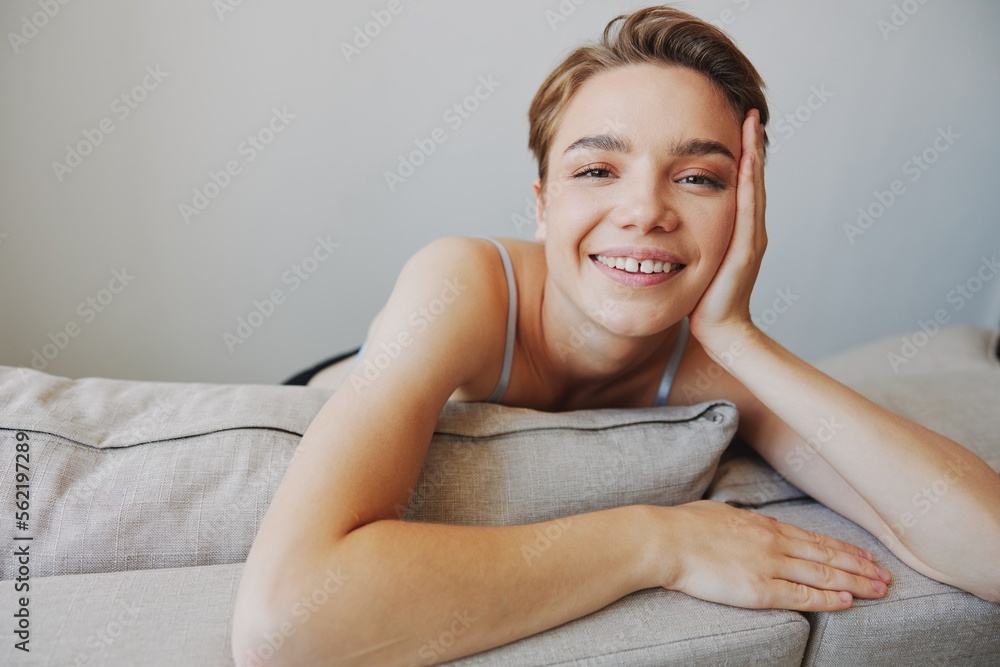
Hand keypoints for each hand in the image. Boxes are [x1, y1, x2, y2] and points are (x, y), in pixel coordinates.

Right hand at [656, 500, 891, 610]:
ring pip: (823, 574)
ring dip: (855, 582)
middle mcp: (774, 542)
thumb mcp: (720, 514)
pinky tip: (847, 601)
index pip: (814, 539)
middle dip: (860, 566)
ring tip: (879, 589)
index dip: (843, 549)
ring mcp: (769, 565)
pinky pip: (801, 595)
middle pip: (827, 555)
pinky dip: (827, 599)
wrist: (665, 539)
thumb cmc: (683, 526)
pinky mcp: (758, 589)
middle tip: (887, 575)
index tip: (865, 556)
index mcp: (764, 526)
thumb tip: (745, 524)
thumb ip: (740, 523)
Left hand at [688, 109, 767, 352]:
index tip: (734, 125)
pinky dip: (749, 182)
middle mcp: (748, 229)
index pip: (738, 184)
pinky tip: (747, 160)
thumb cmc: (702, 300)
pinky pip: (748, 208)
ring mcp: (751, 238)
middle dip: (750, 145)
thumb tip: (665, 222)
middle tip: (748, 113)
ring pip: (752, 187)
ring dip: (752, 154)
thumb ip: (686, 239)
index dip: (738, 155)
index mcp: (735, 230)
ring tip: (750, 123)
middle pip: (750, 179)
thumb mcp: (692, 260)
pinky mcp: (746, 249)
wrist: (720, 331)